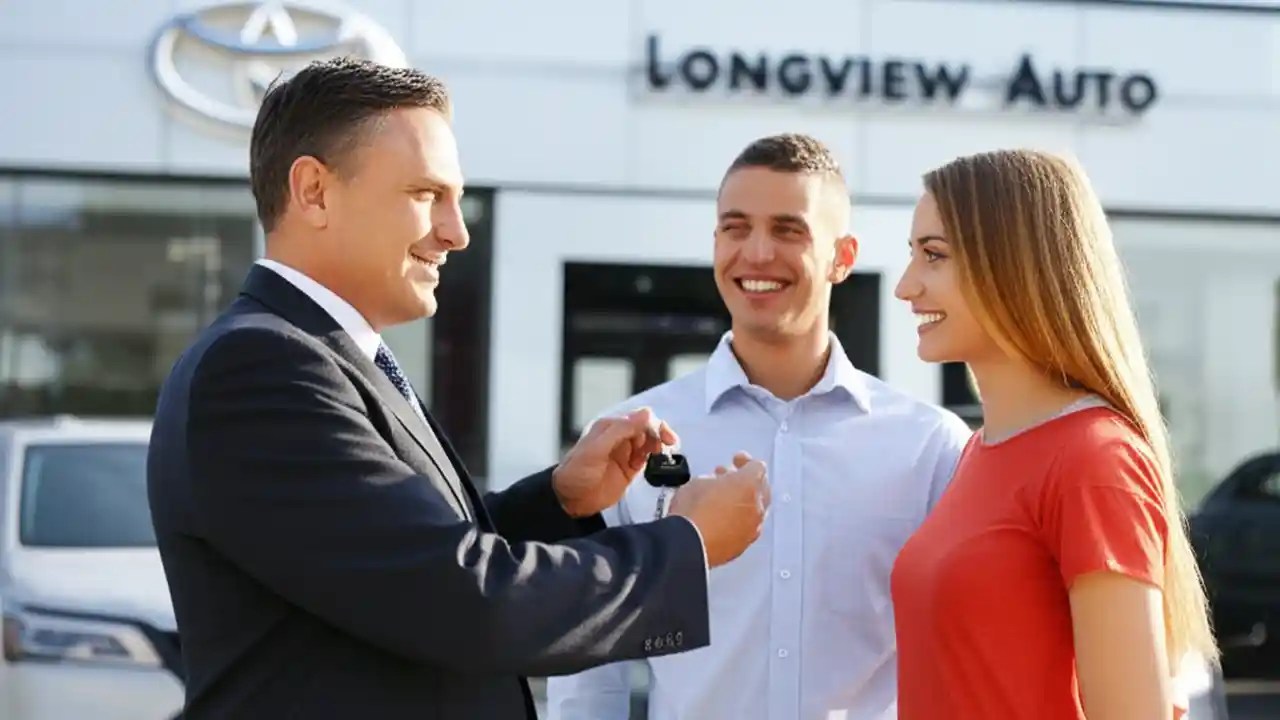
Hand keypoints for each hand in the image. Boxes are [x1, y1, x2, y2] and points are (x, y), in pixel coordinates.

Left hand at [552, 407, 677, 517]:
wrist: (569, 499)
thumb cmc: (576, 472)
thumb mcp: (596, 449)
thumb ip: (621, 430)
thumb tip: (645, 414)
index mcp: (610, 427)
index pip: (638, 418)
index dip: (653, 424)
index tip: (662, 436)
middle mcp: (619, 437)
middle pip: (647, 428)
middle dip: (659, 434)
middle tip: (668, 445)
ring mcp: (625, 452)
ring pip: (650, 442)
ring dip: (658, 446)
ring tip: (660, 455)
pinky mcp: (630, 468)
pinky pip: (647, 457)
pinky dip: (655, 459)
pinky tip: (655, 463)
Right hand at [669, 452, 769, 567]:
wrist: (687, 544)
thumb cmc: (692, 512)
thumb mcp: (699, 481)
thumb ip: (716, 479)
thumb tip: (716, 484)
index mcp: (749, 483)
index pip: (756, 466)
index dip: (744, 461)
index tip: (736, 461)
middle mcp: (757, 506)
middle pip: (760, 488)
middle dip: (745, 482)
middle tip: (729, 479)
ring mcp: (752, 528)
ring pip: (753, 510)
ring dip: (741, 503)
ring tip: (721, 502)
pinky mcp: (742, 545)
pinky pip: (745, 528)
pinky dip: (736, 522)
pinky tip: (720, 521)